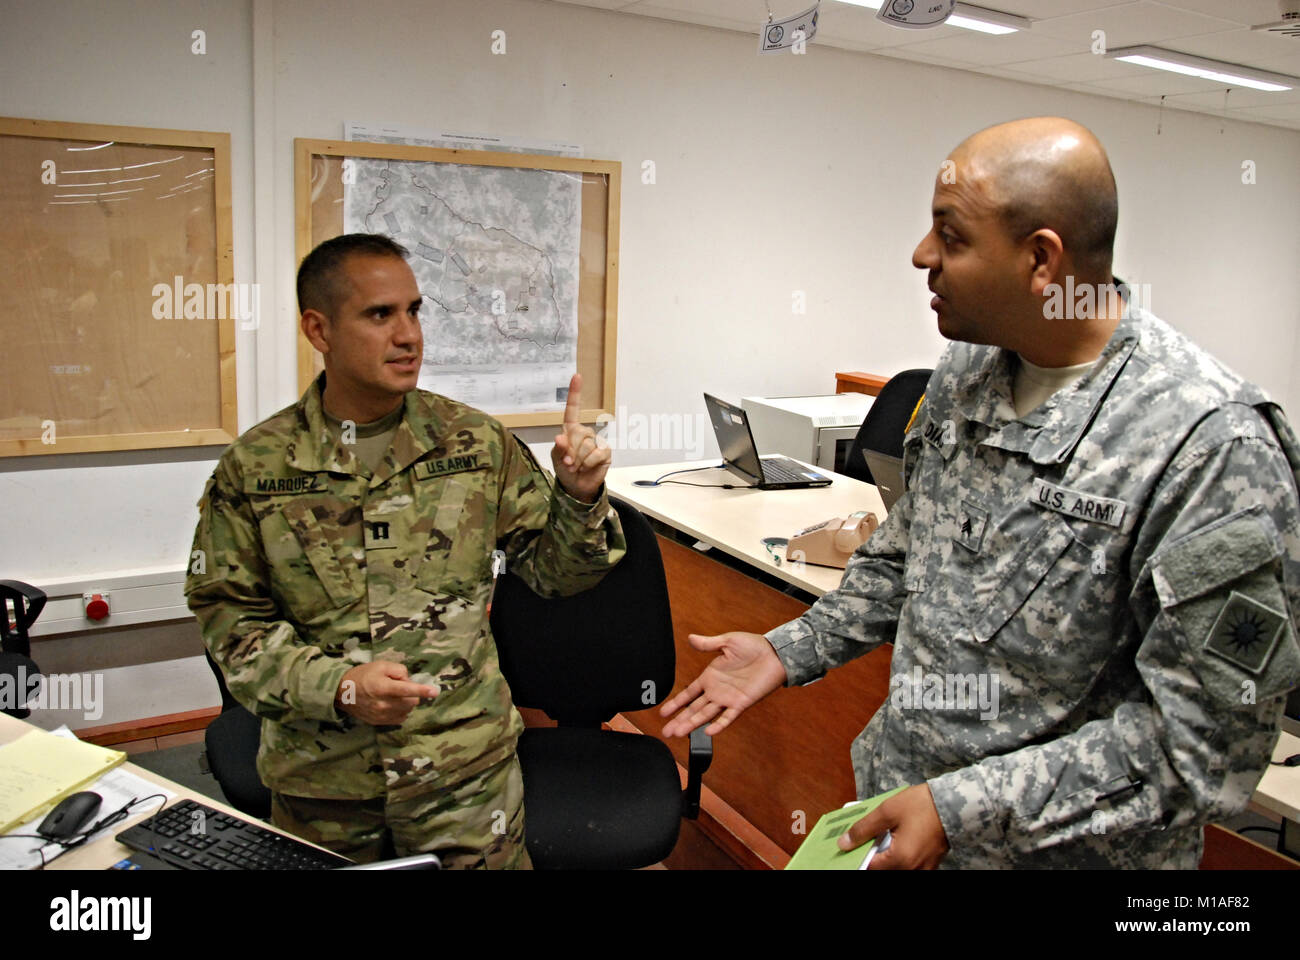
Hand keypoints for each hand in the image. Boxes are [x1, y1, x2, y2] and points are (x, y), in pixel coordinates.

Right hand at [335, 661, 437, 725]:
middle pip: (411, 701)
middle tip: (399, 686)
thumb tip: (409, 681)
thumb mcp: (380, 665)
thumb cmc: (363, 675)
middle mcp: (383, 704)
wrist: (342, 692)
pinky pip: (400, 718)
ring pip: (407, 710)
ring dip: (406, 702)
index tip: (435, 692)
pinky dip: (401, 711)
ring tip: (394, 695)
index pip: (407, 690)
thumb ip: (399, 670)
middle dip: (412, 693)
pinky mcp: (380, 722)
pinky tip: (392, 704)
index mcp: (383, 687)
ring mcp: (381, 715)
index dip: (423, 690)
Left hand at [551, 373, 609, 503]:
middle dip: (570, 452)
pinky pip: (596, 454)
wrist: (577, 487)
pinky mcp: (605, 451)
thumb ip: (559, 448)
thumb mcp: (557, 459)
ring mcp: (596, 441)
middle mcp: (584, 433)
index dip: (575, 393)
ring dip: (578, 460)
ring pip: (586, 446)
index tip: (577, 376)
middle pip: (577, 434)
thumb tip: (560, 438)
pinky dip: (588, 463)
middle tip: (569, 463)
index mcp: (570, 430)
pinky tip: (587, 467)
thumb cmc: (565, 469)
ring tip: (577, 467)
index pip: (572, 409)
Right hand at [659, 632, 787, 737]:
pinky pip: (728, 717)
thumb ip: (708, 644)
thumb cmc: (753, 646)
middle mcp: (716, 690)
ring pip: (705, 715)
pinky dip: (719, 725)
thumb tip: (690, 638)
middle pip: (693, 708)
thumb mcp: (727, 641)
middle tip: (666, 732)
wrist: (774, 654)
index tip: (663, 712)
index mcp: (710, 676)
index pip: (688, 693)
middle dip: (679, 720)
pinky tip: (708, 732)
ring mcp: (728, 698)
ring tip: (678, 733)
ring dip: (692, 724)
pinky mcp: (741, 703)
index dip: (676, 703)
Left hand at [838, 784, 949, 869]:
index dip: (857, 857)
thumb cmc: (922, 805)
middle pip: (883, 871)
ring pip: (896, 870)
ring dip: (884, 859)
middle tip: (864, 841)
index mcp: (901, 860)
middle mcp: (913, 869)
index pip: (870, 868)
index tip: (849, 847)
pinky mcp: (930, 863)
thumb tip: (844, 843)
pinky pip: (909, 866)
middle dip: (871, 858)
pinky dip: (897, 858)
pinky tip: (892, 841)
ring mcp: (924, 868)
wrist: (955, 804)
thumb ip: (863, 829)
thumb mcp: (887, 811)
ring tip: (877, 840)